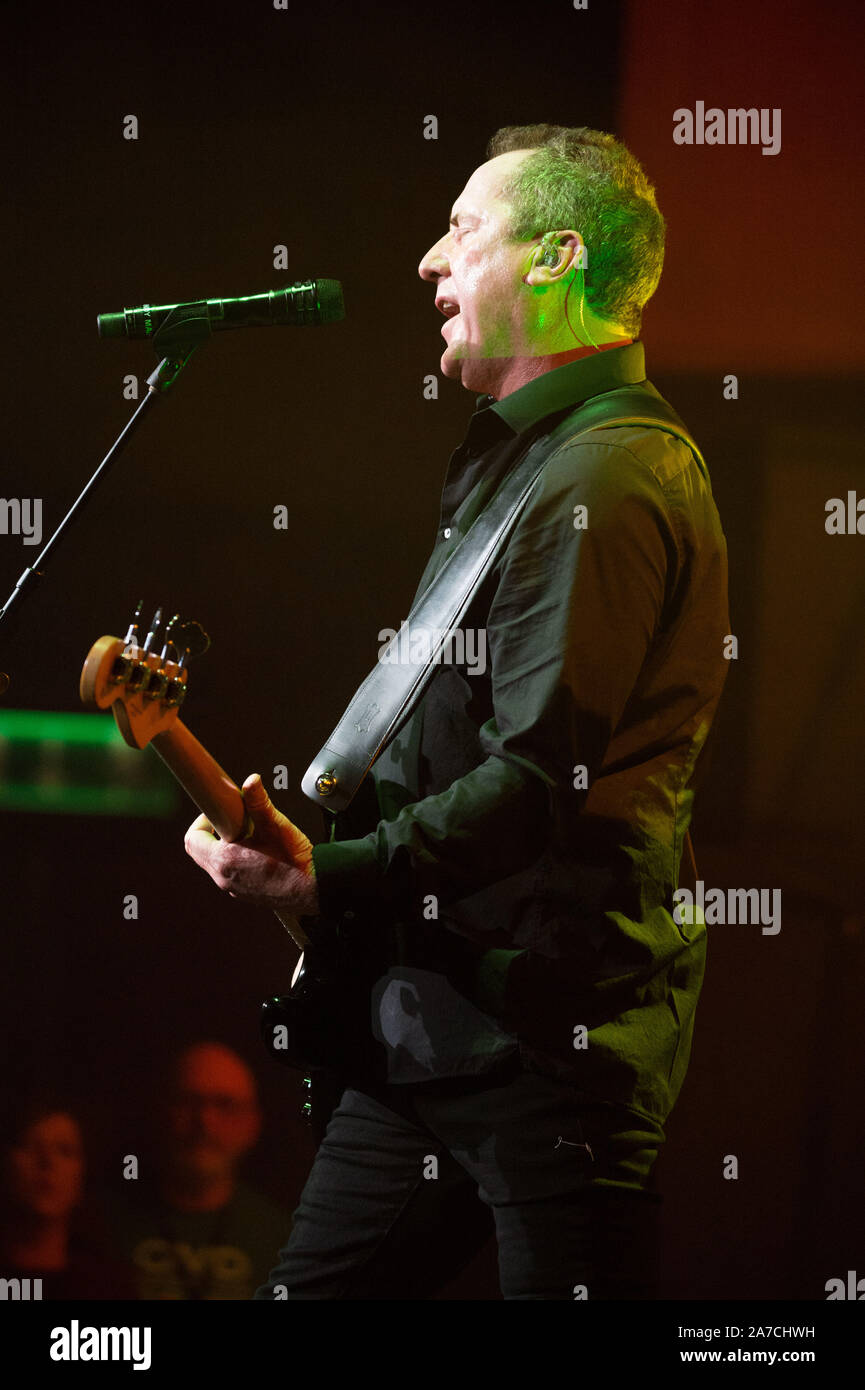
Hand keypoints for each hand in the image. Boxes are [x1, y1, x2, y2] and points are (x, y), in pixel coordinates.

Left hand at [184, 773, 318, 916]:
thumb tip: (251, 781)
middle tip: (233, 821)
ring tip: (249, 835)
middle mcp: (223, 877)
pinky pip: (230, 874)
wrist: (312, 889)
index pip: (192, 839)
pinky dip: (236, 860)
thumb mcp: (275, 825)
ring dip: (225, 847)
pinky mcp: (244, 893)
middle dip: (213, 832)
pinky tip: (258, 852)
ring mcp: (233, 888)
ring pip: (215, 864)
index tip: (218, 812)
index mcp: (224, 860)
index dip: (201, 821)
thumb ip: (258, 801)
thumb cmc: (293, 861)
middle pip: (200, 852)